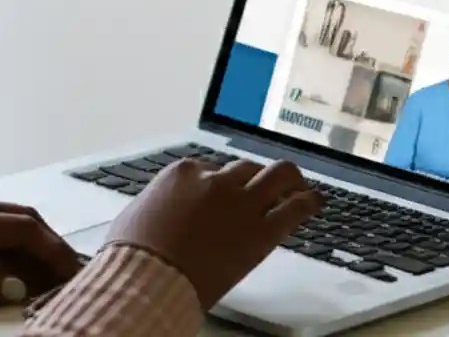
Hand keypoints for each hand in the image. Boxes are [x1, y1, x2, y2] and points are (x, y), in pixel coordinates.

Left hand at [0, 194, 81, 306]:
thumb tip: (15, 288)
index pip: (21, 227)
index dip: (51, 250)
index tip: (70, 272)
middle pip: (23, 216)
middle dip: (50, 244)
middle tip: (69, 272)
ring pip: (10, 217)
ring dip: (34, 242)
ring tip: (48, 272)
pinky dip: (14, 242)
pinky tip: (16, 266)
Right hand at [104, 158, 324, 309]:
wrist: (148, 279)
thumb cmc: (132, 256)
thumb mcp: (134, 217)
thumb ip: (157, 204)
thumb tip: (161, 209)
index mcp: (183, 174)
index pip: (210, 170)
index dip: (218, 185)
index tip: (222, 197)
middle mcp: (216, 181)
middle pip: (246, 168)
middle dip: (255, 177)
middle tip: (266, 186)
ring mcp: (242, 203)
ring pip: (278, 175)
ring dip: (290, 179)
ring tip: (297, 186)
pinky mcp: (262, 231)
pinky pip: (296, 207)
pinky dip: (309, 201)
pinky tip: (316, 202)